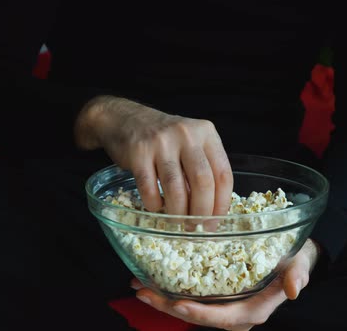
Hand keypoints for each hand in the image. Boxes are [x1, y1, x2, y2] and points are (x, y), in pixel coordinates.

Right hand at [74, 95, 233, 215]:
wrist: (123, 119)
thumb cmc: (161, 137)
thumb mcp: (189, 142)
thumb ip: (202, 167)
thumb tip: (211, 210)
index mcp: (206, 133)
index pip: (222, 174)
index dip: (221, 203)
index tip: (215, 221)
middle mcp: (186, 134)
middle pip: (202, 182)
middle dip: (201, 212)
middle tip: (196, 227)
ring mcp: (161, 142)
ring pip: (176, 188)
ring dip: (178, 213)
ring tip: (177, 222)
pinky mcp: (138, 152)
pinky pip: (149, 188)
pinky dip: (154, 204)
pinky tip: (155, 207)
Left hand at [131, 239, 319, 330]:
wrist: (291, 257)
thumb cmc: (294, 260)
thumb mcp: (299, 263)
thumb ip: (297, 275)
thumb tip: (293, 289)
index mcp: (253, 310)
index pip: (223, 317)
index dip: (199, 313)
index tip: (177, 305)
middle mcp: (235, 312)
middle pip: (198, 315)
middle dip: (168, 307)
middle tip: (143, 293)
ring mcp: (223, 305)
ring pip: (189, 308)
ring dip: (162, 299)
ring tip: (139, 286)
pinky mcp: (215, 295)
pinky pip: (189, 297)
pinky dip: (168, 290)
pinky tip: (149, 279)